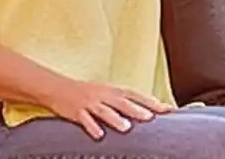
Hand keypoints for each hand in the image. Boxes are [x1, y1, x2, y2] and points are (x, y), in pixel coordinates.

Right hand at [44, 78, 171, 138]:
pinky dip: (92, 127)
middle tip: (150, 117)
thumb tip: (146, 109)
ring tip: (126, 128)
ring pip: (104, 111)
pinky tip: (99, 135)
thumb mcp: (107, 92)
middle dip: (136, 110)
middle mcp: (103, 95)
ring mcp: (90, 103)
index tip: (166, 109)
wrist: (58, 88)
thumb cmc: (88, 93)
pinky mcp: (76, 112)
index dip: (151, 101)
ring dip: (116, 119)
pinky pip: (85, 120)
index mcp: (113, 90)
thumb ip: (124, 101)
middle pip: (122, 102)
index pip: (135, 94)